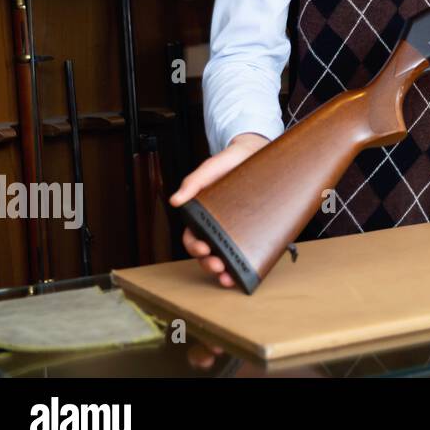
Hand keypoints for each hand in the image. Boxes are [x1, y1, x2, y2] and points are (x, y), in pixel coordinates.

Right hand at [170, 132, 268, 287]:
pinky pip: (248, 248)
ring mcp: (236, 228)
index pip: (192, 237)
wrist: (253, 153)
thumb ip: (193, 183)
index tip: (203, 249)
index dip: (194, 247)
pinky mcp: (254, 227)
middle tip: (219, 267)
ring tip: (231, 276)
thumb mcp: (209, 170)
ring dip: (226, 270)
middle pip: (208, 253)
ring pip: (227, 256)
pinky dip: (246, 262)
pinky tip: (249, 269)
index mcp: (202, 215)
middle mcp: (217, 225)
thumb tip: (176, 200)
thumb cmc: (227, 162)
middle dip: (210, 264)